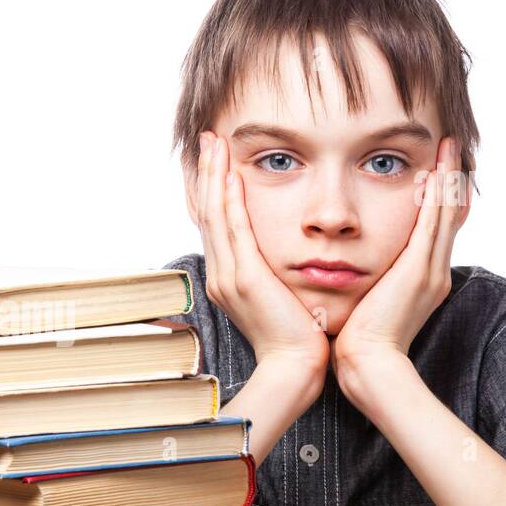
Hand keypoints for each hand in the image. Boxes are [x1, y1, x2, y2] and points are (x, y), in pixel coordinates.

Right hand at [190, 130, 329, 384]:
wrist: (295, 367)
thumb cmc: (298, 336)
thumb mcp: (282, 296)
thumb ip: (276, 271)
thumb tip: (286, 252)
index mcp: (229, 277)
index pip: (216, 223)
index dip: (213, 188)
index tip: (216, 159)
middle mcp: (221, 273)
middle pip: (208, 212)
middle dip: (207, 172)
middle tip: (208, 138)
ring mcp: (228, 276)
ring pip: (215, 215)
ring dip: (213, 176)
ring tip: (213, 144)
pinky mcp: (244, 278)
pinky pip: (232, 230)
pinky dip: (228, 200)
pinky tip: (229, 175)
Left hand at [330, 136, 467, 390]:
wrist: (369, 366)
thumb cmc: (359, 342)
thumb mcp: (367, 305)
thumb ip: (368, 285)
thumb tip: (354, 273)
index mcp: (421, 280)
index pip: (436, 231)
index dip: (441, 200)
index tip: (439, 172)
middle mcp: (432, 272)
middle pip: (451, 216)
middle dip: (453, 181)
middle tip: (454, 148)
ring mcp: (430, 271)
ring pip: (447, 213)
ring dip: (449, 177)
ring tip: (451, 146)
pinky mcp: (419, 271)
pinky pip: (434, 223)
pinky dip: (438, 194)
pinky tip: (439, 169)